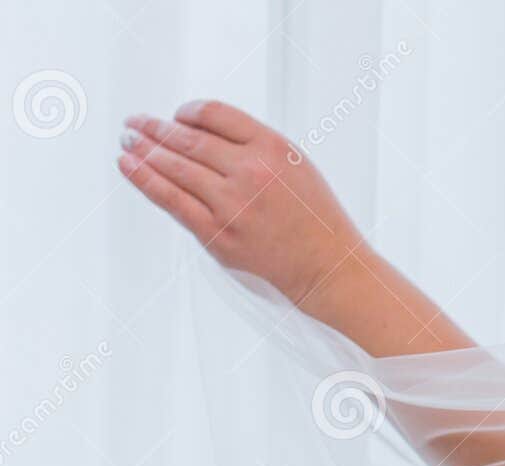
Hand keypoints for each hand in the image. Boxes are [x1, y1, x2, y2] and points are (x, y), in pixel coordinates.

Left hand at [118, 100, 365, 304]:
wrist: (327, 265)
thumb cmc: (314, 217)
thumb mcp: (296, 165)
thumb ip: (255, 145)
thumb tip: (200, 132)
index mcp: (272, 148)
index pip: (215, 114)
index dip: (188, 111)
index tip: (176, 115)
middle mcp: (250, 172)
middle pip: (189, 139)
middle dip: (155, 128)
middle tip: (135, 122)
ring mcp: (231, 204)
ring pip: (174, 167)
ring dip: (144, 150)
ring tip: (128, 140)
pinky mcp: (218, 233)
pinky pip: (171, 200)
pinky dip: (144, 179)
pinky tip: (128, 165)